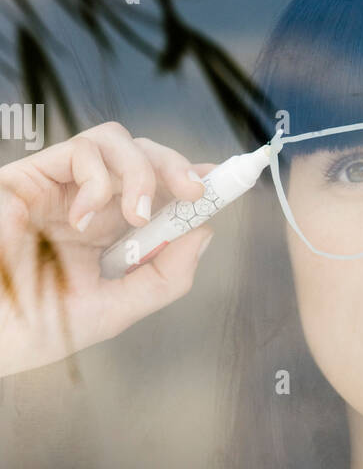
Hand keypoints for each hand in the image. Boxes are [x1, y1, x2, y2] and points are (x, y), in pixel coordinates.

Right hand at [0, 121, 218, 377]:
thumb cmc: (40, 327)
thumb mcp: (116, 308)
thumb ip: (163, 276)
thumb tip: (204, 232)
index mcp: (111, 232)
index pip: (160, 190)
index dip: (193, 178)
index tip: (226, 182)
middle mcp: (89, 203)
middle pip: (145, 156)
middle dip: (177, 166)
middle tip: (195, 191)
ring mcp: (61, 187)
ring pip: (116, 141)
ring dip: (141, 171)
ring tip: (138, 216)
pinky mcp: (31, 176)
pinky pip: (80, 150)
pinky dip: (98, 180)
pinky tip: (87, 219)